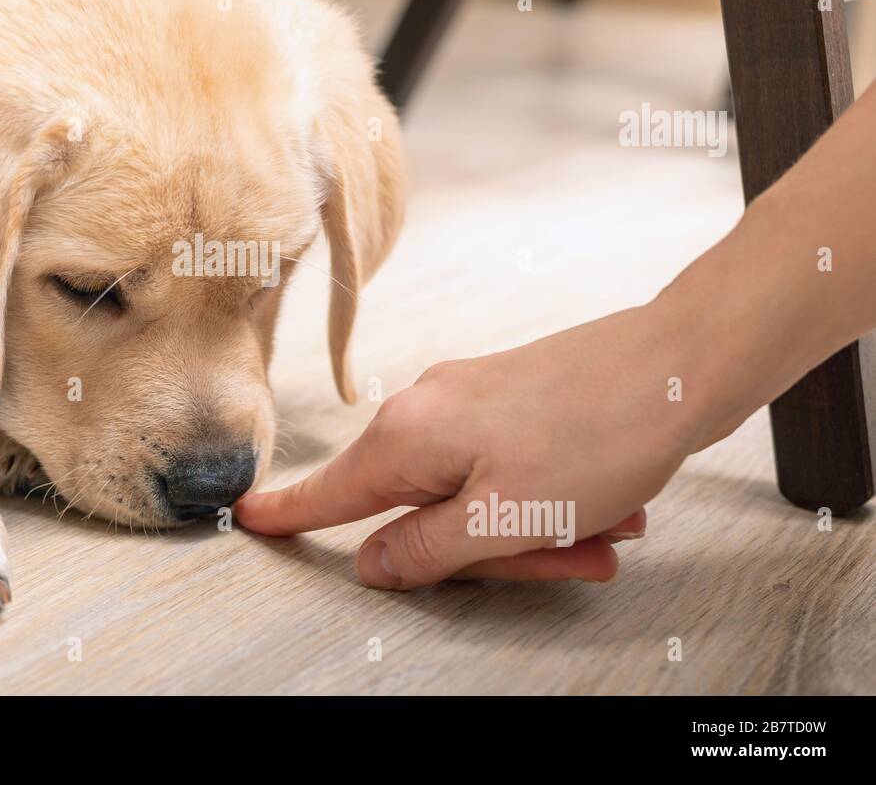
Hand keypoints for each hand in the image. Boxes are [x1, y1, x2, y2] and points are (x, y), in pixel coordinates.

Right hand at [237, 300, 712, 588]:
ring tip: (603, 528)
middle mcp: (428, 410)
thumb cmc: (598, 432)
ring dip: (535, 530)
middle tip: (560, 555)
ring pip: (475, 497)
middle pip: (420, 510)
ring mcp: (470, 402)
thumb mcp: (503, 518)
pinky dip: (550, 501)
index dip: (288, 515)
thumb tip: (373, 564)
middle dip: (490, 550)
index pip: (330, 492)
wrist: (680, 362)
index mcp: (408, 437)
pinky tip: (607, 505)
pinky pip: (510, 473)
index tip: (246, 518)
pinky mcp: (510, 402)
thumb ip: (425, 550)